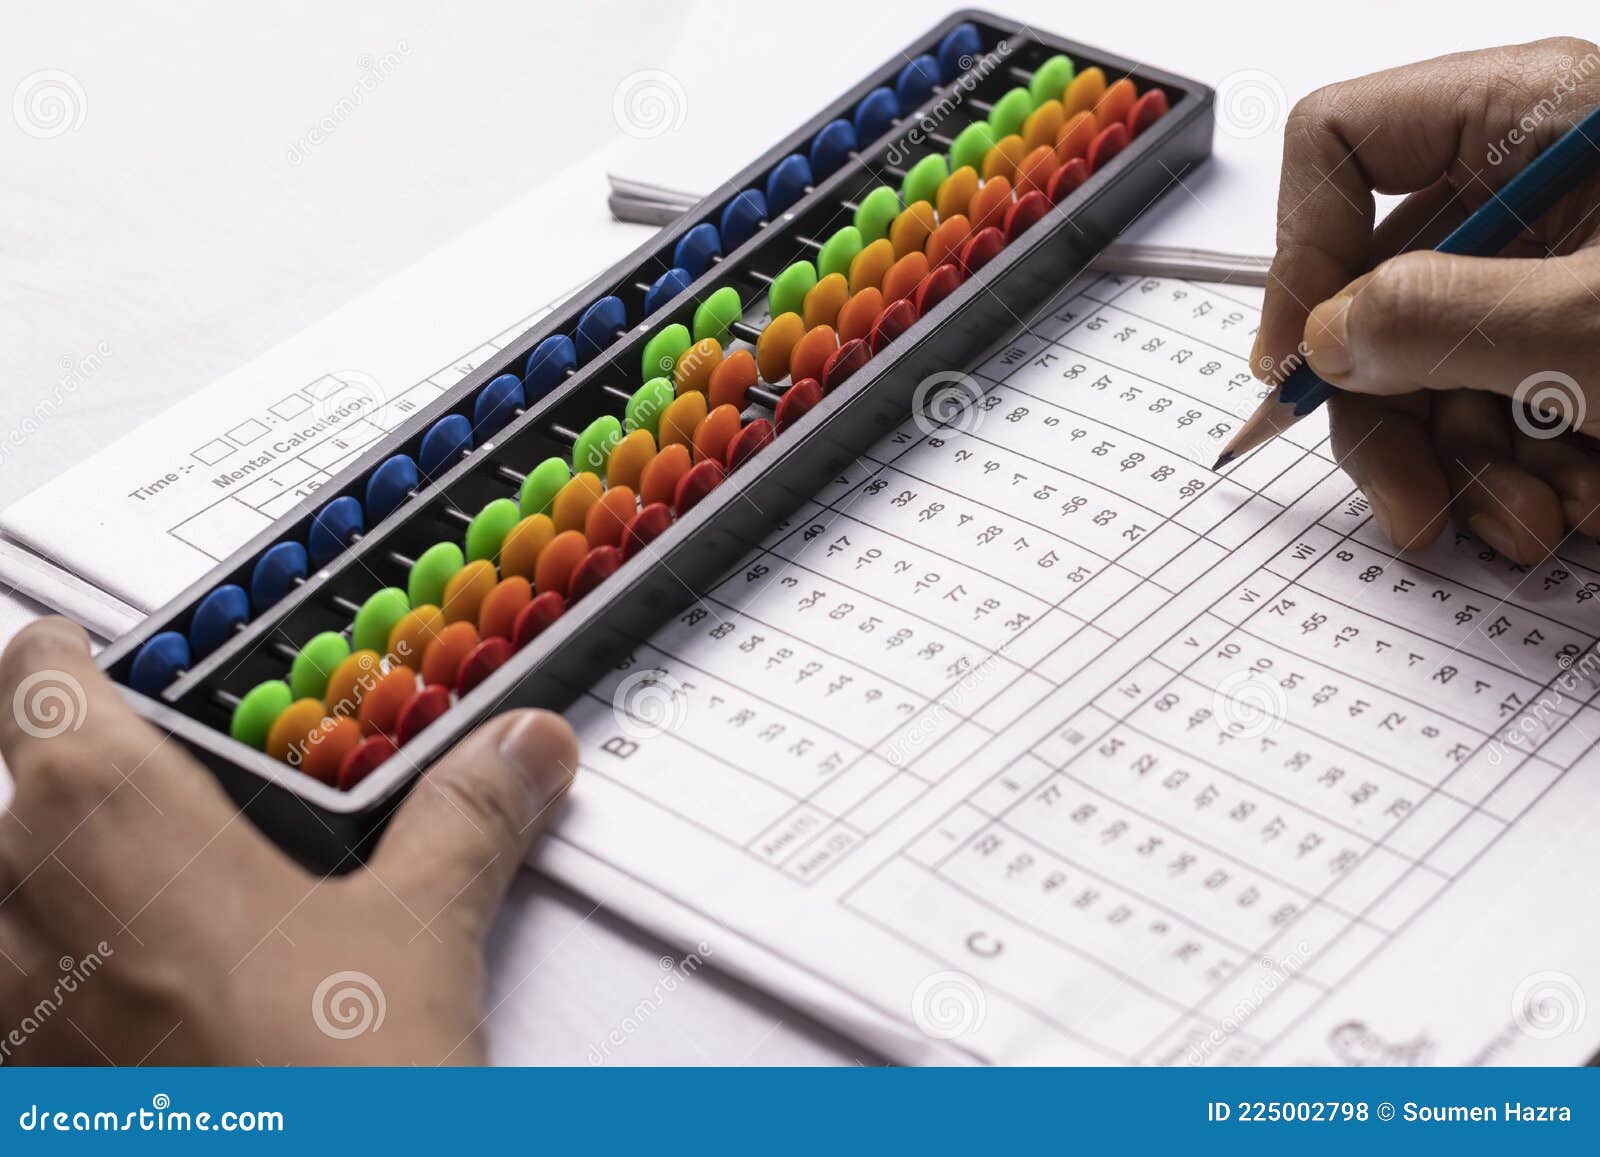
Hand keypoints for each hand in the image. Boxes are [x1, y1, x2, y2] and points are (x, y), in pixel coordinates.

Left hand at [0, 617, 576, 1064]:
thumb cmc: (330, 1094)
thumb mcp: (419, 932)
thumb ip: (466, 816)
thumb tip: (519, 752)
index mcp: (100, 816)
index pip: (30, 674)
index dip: (65, 656)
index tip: (93, 658)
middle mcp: (14, 909)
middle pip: (5, 793)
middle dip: (77, 790)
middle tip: (163, 808)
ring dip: (48, 901)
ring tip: (148, 919)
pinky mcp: (16, 1098)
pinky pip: (7, 1017)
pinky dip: (43, 1004)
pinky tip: (131, 1027)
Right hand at [1254, 37, 1599, 564]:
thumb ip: (1439, 319)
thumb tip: (1329, 337)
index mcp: (1536, 117)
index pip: (1344, 143)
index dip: (1298, 250)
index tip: (1299, 361)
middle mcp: (1541, 188)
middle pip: (1380, 287)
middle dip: (1391, 414)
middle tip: (1406, 502)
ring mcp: (1567, 270)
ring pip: (1437, 368)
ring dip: (1470, 467)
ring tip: (1534, 524)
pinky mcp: (1590, 345)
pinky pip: (1505, 407)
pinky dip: (1529, 472)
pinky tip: (1583, 504)